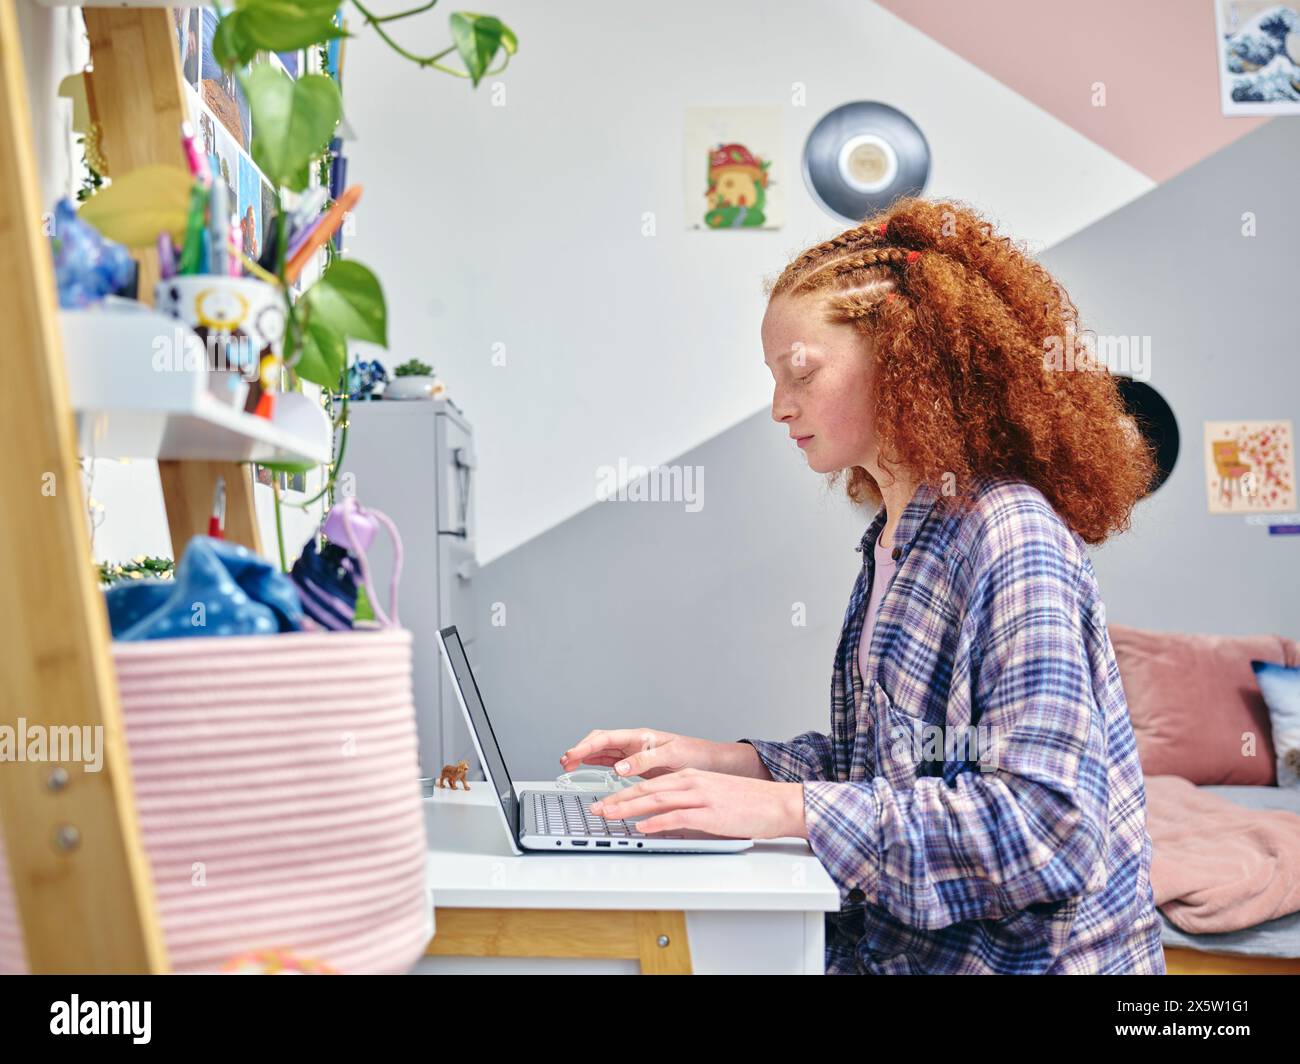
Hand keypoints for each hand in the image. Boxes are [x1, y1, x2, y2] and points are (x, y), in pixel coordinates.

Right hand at [560, 728, 724, 779]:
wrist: (711, 763)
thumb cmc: (695, 755)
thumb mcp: (671, 756)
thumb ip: (645, 760)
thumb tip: (619, 768)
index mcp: (640, 736)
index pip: (606, 738)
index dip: (586, 747)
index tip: (571, 756)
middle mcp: (634, 742)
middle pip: (599, 742)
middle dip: (580, 750)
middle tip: (564, 762)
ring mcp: (634, 753)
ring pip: (602, 751)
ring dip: (584, 756)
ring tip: (568, 765)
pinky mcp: (637, 764)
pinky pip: (610, 761)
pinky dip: (595, 763)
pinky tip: (586, 766)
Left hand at [588, 768, 806, 839]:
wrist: (778, 803)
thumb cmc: (750, 803)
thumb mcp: (713, 796)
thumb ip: (688, 804)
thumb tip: (664, 820)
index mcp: (691, 777)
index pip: (649, 784)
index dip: (624, 794)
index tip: (605, 802)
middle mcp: (692, 783)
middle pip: (646, 790)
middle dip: (618, 800)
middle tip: (597, 809)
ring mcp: (701, 797)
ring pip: (656, 800)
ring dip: (629, 809)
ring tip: (609, 816)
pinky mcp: (711, 813)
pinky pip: (678, 817)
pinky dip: (657, 821)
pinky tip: (643, 827)